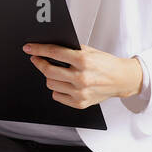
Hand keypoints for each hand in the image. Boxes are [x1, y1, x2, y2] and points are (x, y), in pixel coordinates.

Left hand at [23, 42, 142, 108]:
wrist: (122, 79)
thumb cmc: (106, 64)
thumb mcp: (90, 51)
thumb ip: (72, 49)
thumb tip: (50, 47)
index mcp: (83, 61)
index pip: (54, 53)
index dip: (38, 49)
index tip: (29, 48)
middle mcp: (81, 77)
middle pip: (48, 71)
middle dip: (39, 63)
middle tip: (37, 59)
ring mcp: (80, 92)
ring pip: (50, 84)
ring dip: (49, 77)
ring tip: (56, 72)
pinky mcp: (80, 103)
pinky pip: (57, 96)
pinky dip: (57, 89)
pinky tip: (64, 83)